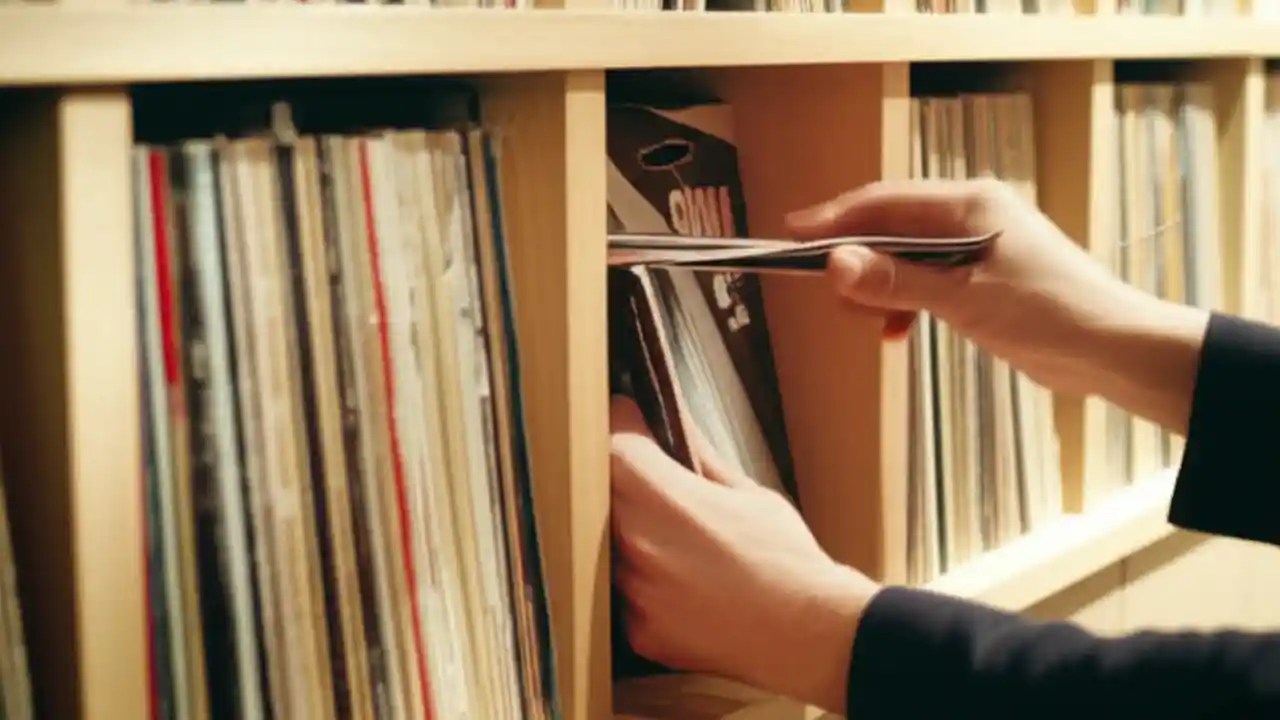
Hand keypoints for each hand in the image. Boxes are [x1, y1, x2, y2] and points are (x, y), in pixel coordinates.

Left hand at [609, 396, 879, 712]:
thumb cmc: (786, 558)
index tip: (634, 422)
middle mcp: (636, 542)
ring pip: (607, 546)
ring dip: (631, 535)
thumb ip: (701, 455)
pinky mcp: (639, 630)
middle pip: (601, 493)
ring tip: (681, 544)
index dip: (622, 424)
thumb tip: (677, 418)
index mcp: (662, 497)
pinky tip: (684, 588)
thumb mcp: (749, 493)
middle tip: (659, 486)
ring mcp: (633, 591)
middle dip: (624, 481)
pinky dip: (646, 586)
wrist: (810, 634)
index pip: (612, 441)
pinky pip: (625, 595)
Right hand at [786, 179, 1207, 430]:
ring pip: (905, 259)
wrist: (1112, 349)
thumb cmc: (1048, 313)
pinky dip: (904, 305)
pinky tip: (895, 332)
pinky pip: (925, 283)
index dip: (836, 218)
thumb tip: (835, 265)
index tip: (792, 232)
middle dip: (856, 260)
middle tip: (828, 292)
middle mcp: (971, 216)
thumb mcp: (963, 298)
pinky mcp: (982, 279)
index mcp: (970, 204)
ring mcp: (977, 247)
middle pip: (891, 229)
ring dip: (879, 288)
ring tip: (864, 320)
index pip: (885, 202)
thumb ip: (896, 281)